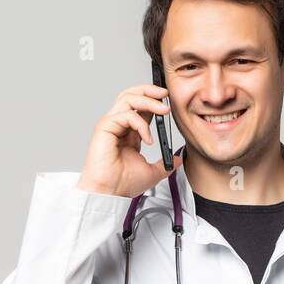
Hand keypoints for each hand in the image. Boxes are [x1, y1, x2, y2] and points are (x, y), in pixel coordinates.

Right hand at [76, 83, 182, 198]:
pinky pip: (126, 115)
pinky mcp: (105, 127)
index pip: (141, 106)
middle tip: (166, 94)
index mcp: (128, 132)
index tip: (170, 101)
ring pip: (128, 98)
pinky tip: (148, 139)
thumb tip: (178, 159)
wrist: (110, 193)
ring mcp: (111, 125)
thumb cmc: (122, 184)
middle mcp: (119, 125)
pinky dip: (141, 124)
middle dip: (149, 90)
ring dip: (148, 101)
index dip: (155, 100)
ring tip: (163, 110)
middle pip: (131, 94)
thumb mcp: (152, 172)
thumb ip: (166, 163)